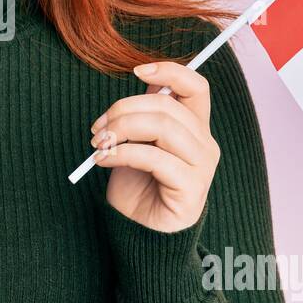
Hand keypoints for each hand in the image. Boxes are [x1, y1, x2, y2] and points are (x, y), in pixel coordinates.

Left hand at [90, 61, 219, 233]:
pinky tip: (102, 160)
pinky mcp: (191, 188)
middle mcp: (205, 144)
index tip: (136, 71)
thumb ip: (145, 113)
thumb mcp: (136, 141)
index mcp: (194, 128)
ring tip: (99, 144)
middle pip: (167, 105)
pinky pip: (155, 158)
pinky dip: (122, 154)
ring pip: (163, 127)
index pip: (196, 87)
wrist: (138, 231)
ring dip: (121, 130)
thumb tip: (143, 75)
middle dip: (124, 110)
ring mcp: (202, 166)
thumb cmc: (137, 185)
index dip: (170, 71)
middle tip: (97, 128)